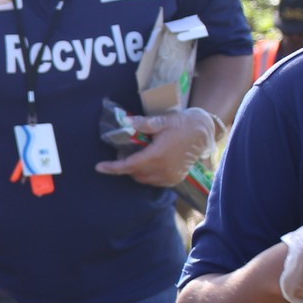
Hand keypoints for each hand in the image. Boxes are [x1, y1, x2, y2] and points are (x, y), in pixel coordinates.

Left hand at [95, 108, 215, 187]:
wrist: (204, 133)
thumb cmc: (182, 124)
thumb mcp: (163, 121)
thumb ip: (143, 124)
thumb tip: (126, 122)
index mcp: (157, 156)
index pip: (128, 165)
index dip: (112, 168)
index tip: (98, 167)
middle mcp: (162, 170)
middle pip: (134, 173)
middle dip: (125, 165)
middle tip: (124, 152)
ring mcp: (169, 177)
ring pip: (143, 179)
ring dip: (136, 170)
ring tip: (138, 155)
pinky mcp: (174, 179)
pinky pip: (154, 181)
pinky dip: (147, 174)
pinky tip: (149, 162)